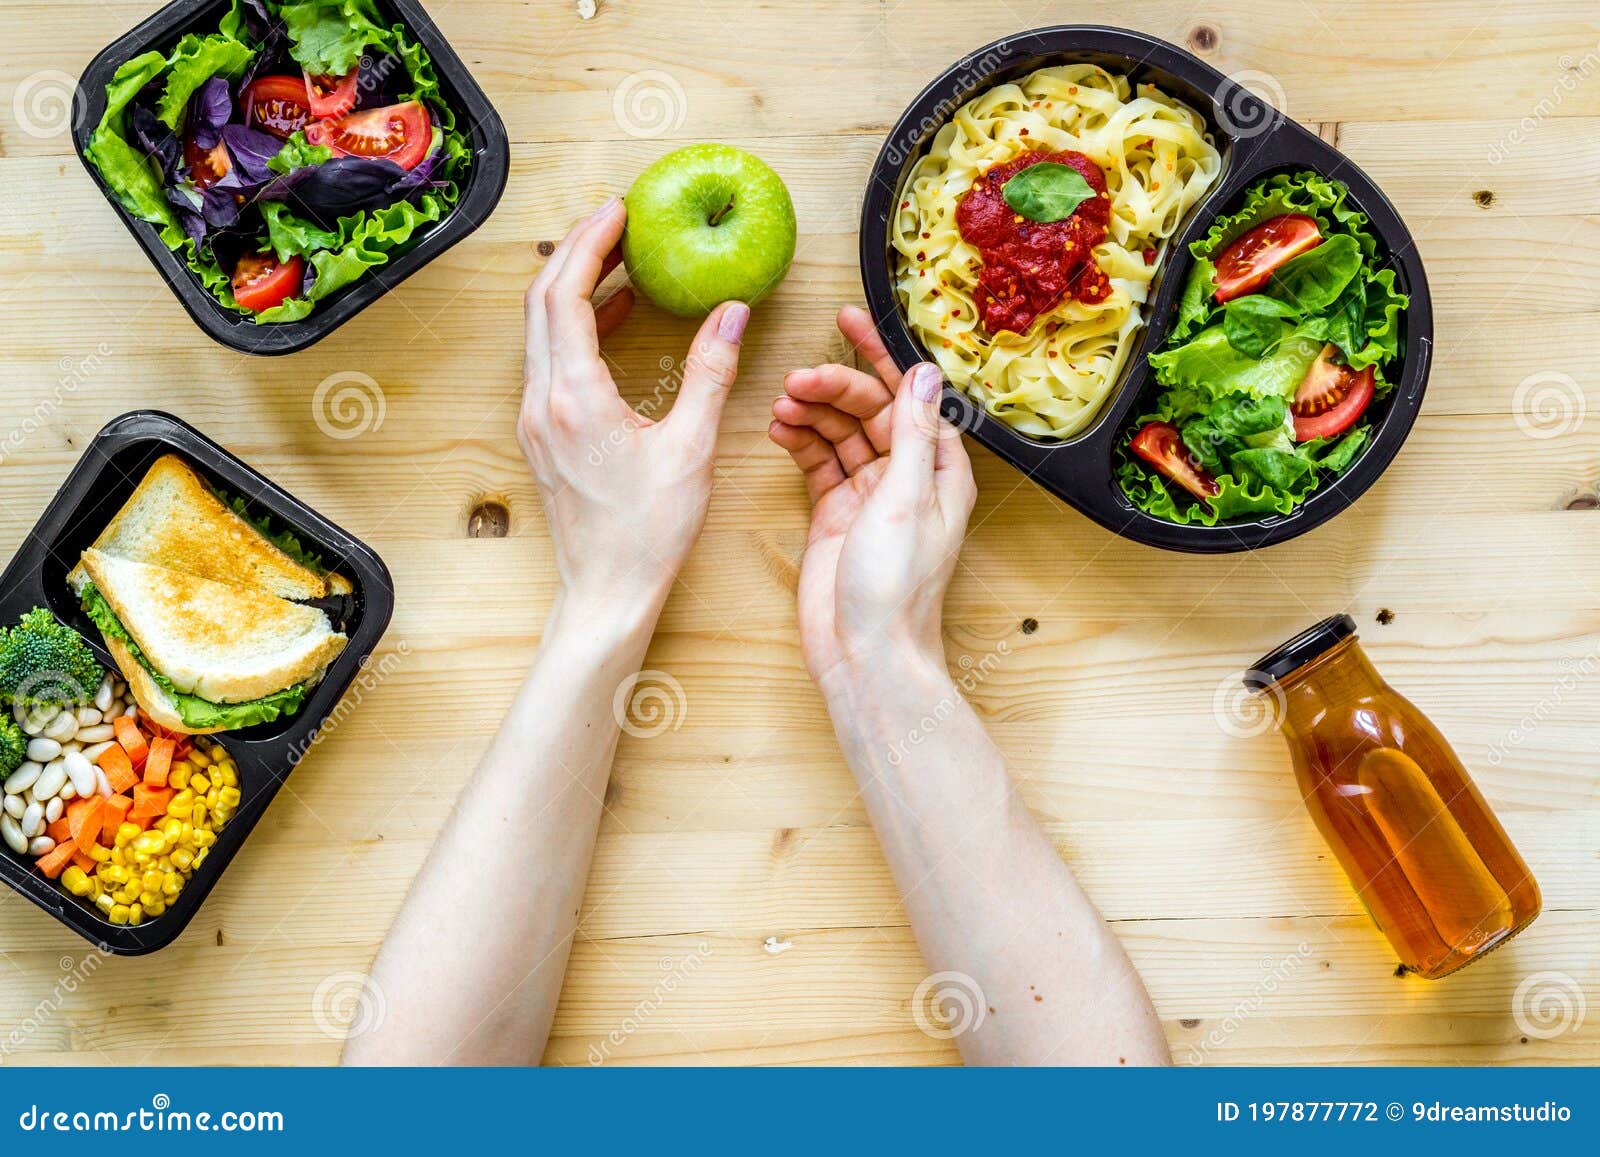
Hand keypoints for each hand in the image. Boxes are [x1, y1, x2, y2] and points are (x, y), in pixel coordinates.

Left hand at [521, 197, 749, 620]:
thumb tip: (732, 313)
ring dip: (575, 288)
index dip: (590, 244)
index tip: (618, 211)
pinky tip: (616, 321)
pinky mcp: (542, 435)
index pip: (566, 295)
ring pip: (540, 330)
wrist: (607, 593)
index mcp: (574, 397)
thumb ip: (710, 373)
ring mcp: (535, 419)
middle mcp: (542, 401)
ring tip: (621, 260)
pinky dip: (576, 327)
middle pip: (541, 301)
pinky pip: (549, 360)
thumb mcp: (691, 449)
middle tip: (618, 223)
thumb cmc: (648, 533)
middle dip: (577, 253)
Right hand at [769, 306, 975, 690]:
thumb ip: (913, 433)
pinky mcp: (835, 515)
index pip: (910, 396)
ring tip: (781, 402)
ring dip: (811, 412)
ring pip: (839, 433)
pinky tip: (778, 428)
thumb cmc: (895, 590)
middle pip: (870, 410)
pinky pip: (817, 463)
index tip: (848, 321)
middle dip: (834, 387)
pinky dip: (798, 442)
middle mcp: (907, 478)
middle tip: (795, 377)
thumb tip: (925, 373)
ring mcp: (869, 496)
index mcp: (939, 470)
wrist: (863, 655)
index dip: (881, 356)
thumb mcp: (907, 500)